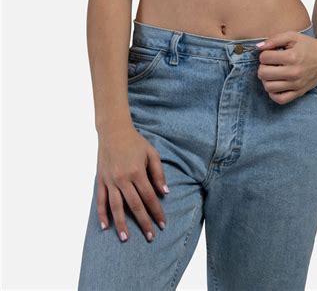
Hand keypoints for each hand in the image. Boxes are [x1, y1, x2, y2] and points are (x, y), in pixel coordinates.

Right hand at [96, 125, 168, 242]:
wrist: (113, 131)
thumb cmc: (135, 142)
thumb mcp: (152, 153)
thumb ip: (158, 173)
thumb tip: (164, 192)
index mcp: (137, 172)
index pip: (149, 197)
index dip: (157, 212)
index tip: (162, 224)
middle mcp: (123, 178)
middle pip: (135, 205)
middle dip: (143, 222)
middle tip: (150, 237)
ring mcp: (110, 180)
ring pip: (116, 207)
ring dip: (121, 224)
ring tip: (126, 238)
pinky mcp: (100, 180)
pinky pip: (100, 200)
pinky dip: (102, 214)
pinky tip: (105, 226)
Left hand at [256, 30, 316, 104]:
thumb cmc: (308, 45)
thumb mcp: (292, 36)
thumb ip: (274, 40)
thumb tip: (258, 47)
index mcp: (292, 57)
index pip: (264, 58)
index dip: (264, 54)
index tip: (270, 53)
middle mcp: (294, 72)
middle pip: (263, 73)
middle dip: (263, 66)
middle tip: (269, 64)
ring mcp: (296, 84)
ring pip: (269, 87)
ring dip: (266, 79)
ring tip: (272, 73)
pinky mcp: (299, 92)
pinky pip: (280, 99)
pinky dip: (273, 94)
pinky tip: (275, 84)